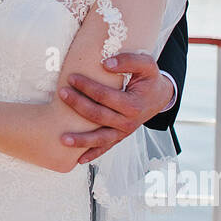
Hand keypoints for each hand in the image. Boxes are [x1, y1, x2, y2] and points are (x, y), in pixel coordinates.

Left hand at [57, 53, 174, 164]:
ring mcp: (124, 132)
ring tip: (62, 139)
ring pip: (100, 139)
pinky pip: (105, 148)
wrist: (159, 97)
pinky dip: (92, 154)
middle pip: (98, 115)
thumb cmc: (149, 78)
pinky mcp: (120, 137)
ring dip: (81, 140)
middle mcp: (128, 122)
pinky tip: (78, 159)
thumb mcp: (147, 64)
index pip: (105, 96)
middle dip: (77, 105)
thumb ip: (128, 61)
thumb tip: (105, 64)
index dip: (87, 87)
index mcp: (133, 105)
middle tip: (62, 93)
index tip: (71, 78)